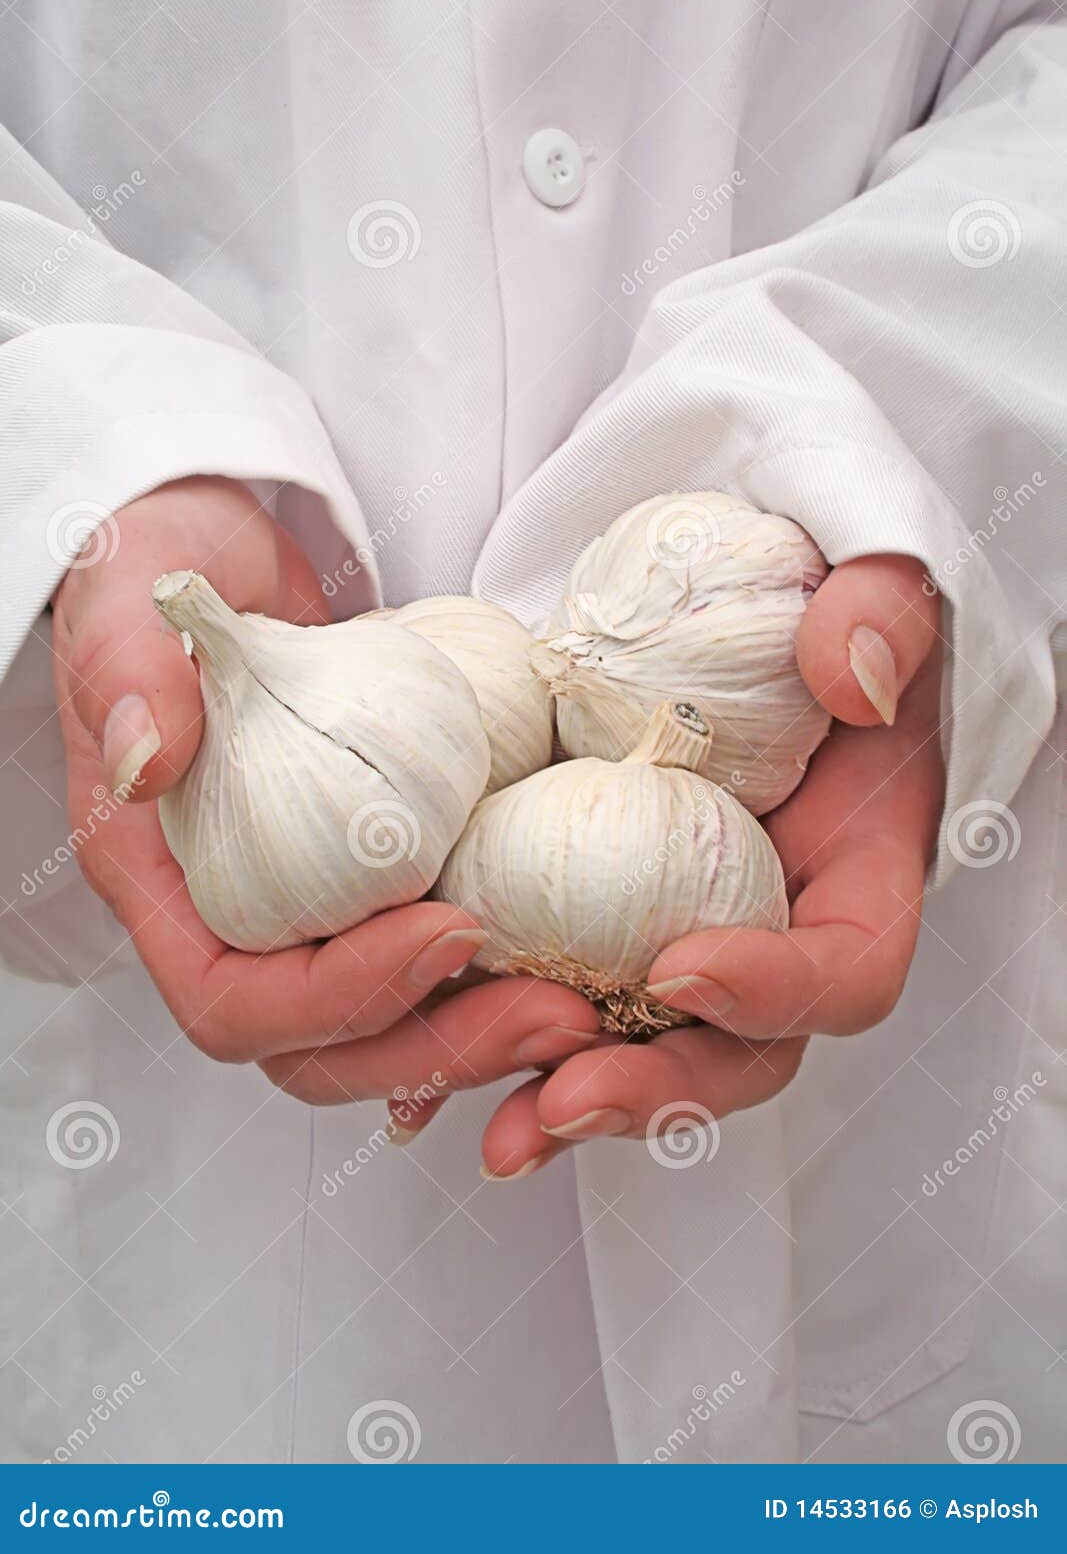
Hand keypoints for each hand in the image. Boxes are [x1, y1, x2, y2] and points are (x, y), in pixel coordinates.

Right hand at [52, 477, 601, 1107]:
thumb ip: (128, 674)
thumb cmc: (162, 567)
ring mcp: (302, 906)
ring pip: (383, 1028)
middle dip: (437, 1047)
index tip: (447, 926)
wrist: (217, 549)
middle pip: (319, 1049)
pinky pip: (425, 962)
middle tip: (556, 1014)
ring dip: (481, 1034)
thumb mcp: (127, 599)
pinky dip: (493, 979)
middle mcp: (228, 918)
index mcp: (155, 882)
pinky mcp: (367, 879)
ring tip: (582, 1008)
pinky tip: (574, 961)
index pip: (232, 1002)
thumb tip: (150, 761)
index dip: (338, 994)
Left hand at [480, 555, 943, 1176]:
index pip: (848, 969)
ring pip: (648, 1054)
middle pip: (744, 1053)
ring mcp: (689, 940)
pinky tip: (436, 1086)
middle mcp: (778, 932)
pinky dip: (505, 1047)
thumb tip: (849, 672)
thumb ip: (879, 611)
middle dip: (660, 1088)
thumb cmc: (816, 608)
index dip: (779, 990)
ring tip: (502, 1130)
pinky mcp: (605, 928)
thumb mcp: (869, 585)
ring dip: (572, 1098)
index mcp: (858, 873)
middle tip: (568, 1094)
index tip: (683, 968)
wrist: (743, 621)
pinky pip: (564, 1004)